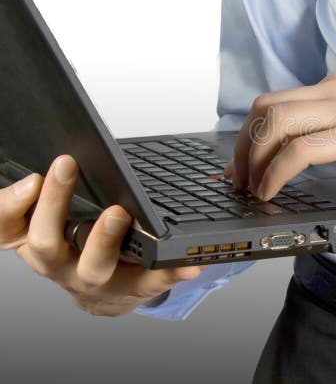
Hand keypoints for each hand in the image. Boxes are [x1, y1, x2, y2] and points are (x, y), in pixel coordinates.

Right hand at [1, 155, 203, 316]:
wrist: (105, 295)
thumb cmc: (78, 248)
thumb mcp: (48, 223)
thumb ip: (35, 199)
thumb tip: (29, 181)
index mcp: (36, 243)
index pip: (5, 227)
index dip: (9, 205)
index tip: (29, 178)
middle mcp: (59, 264)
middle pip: (44, 242)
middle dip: (55, 203)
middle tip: (67, 167)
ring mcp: (95, 279)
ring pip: (93, 266)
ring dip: (104, 238)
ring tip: (118, 214)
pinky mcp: (133, 288)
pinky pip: (153, 280)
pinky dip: (172, 271)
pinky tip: (188, 262)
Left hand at [227, 70, 335, 200]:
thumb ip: (331, 131)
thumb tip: (291, 154)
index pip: (275, 101)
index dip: (248, 134)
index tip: (240, 165)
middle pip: (265, 108)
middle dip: (242, 146)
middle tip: (238, 180)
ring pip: (275, 123)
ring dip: (253, 160)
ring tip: (253, 188)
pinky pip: (298, 150)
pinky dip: (275, 173)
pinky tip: (272, 192)